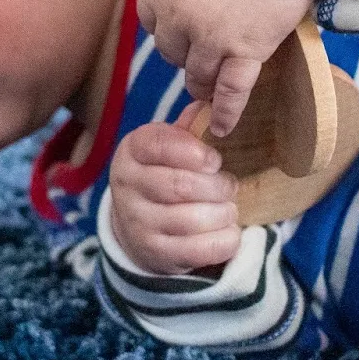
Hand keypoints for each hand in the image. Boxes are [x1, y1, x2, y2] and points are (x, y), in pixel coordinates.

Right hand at [108, 106, 241, 275]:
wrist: (138, 224)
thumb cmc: (165, 173)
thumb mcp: (169, 145)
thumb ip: (189, 128)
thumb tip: (207, 106)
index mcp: (132, 151)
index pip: (160, 145)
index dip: (196, 152)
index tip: (215, 160)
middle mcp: (127, 186)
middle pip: (180, 186)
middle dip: (217, 186)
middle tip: (231, 185)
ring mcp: (137, 223)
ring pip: (191, 220)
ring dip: (223, 213)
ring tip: (230, 207)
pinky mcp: (154, 253)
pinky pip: (198, 250)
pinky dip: (224, 241)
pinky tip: (229, 230)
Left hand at [137, 0, 358, 137]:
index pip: (153, 24)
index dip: (170, 30)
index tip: (184, 33)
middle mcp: (178, 15)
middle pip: (172, 53)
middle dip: (187, 54)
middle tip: (205, 52)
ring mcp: (211, 36)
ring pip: (198, 76)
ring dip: (203, 84)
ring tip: (211, 89)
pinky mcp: (245, 49)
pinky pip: (231, 91)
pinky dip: (226, 113)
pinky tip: (223, 128)